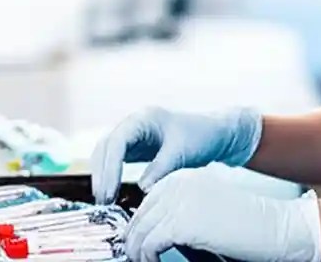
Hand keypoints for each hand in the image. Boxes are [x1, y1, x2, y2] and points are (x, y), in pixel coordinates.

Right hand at [89, 107, 263, 203]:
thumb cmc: (203, 136)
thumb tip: (142, 188)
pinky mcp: (136, 148)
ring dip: (103, 176)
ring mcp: (133, 135)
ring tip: (104, 202)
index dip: (110, 168)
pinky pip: (115, 160)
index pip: (117, 142)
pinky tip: (112, 194)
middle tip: (102, 202)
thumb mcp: (182, 152)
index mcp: (144, 118)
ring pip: (107, 154)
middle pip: (106, 147)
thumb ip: (161, 169)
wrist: (218, 134)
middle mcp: (134, 124)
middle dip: (102, 174)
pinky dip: (111, 176)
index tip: (109, 192)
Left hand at [124, 169, 320, 261]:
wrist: (276, 227)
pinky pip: (148, 246)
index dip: (140, 229)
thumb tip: (148, 235)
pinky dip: (148, 260)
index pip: (145, 204)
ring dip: (139, 254)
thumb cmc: (247, 224)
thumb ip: (179, 213)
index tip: (141, 247)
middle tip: (141, 259)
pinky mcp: (181, 224)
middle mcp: (177, 185)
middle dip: (135, 243)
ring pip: (138, 234)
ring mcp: (178, 202)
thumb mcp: (207, 209)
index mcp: (183, 177)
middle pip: (138, 218)